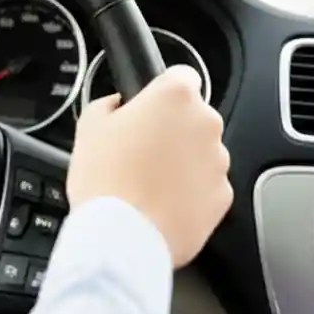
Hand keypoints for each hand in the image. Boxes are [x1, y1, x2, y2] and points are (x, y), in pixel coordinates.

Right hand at [67, 65, 231, 266]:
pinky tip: (161, 203)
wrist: (122, 237)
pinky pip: (206, 186)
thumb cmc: (105, 181)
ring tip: (148, 182)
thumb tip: (118, 106)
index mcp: (175, 96)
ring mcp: (218, 162)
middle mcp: (205, 124)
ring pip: (201, 153)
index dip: (161, 92)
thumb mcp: (90, 126)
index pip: (181, 76)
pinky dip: (190, 192)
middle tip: (140, 151)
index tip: (150, 107)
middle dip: (172, 130)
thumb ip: (110, 105)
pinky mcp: (223, 197)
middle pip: (193, 117)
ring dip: (182, 162)